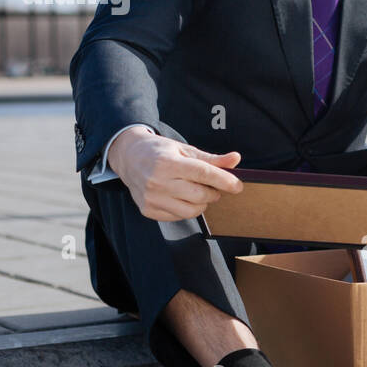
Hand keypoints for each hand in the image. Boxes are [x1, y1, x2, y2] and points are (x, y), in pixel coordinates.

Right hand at [108, 127, 243, 220]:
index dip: (224, 180)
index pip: (203, 173)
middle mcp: (158, 182)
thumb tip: (235, 159)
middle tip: (211, 185)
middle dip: (213, 192)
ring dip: (201, 203)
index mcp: (168, 163)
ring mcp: (152, 198)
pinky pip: (178, 216)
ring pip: (191, 210)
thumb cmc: (160, 152)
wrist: (129, 157)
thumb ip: (211, 159)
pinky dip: (186, 209)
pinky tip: (181, 197)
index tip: (237, 185)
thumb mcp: (185, 149)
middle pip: (200, 195)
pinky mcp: (148, 210)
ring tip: (197, 191)